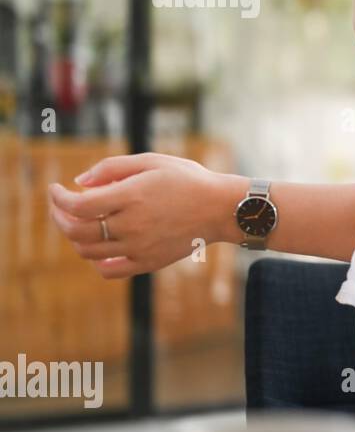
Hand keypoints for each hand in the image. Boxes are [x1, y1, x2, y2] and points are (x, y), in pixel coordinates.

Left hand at [47, 153, 240, 278]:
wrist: (221, 208)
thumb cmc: (188, 179)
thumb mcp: (152, 161)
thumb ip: (111, 167)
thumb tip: (78, 183)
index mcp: (131, 197)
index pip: (76, 205)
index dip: (58, 198)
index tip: (56, 190)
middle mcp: (131, 225)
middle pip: (76, 230)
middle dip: (59, 216)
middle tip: (60, 206)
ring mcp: (139, 247)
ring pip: (88, 251)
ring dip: (75, 236)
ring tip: (80, 223)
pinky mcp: (148, 262)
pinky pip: (109, 270)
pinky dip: (96, 260)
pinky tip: (100, 245)